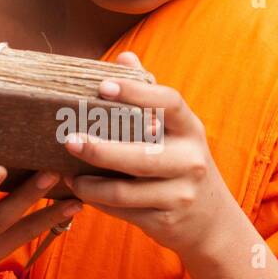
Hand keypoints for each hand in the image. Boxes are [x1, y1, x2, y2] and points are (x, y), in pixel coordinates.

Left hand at [61, 51, 234, 259]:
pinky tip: (81, 191)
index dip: (136, 93)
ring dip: (90, 184)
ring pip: (125, 191)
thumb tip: (124, 57)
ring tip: (66, 174)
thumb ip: (149, 97)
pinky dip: (97, 201)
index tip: (103, 86)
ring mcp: (180, 194)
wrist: (210, 222)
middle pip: (141, 155)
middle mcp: (191, 160)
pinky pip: (123, 211)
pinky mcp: (165, 221)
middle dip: (101, 149)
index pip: (168, 103)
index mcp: (191, 130)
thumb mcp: (176, 133)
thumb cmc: (181, 165)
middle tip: (69, 140)